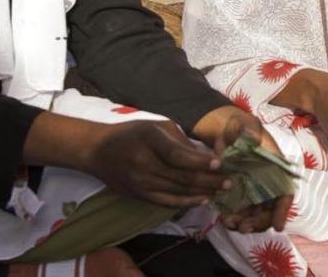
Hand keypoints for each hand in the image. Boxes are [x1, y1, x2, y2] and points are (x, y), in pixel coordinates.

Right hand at [81, 119, 230, 207]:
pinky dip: (187, 202)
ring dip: (202, 191)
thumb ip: (179, 141)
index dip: (199, 161)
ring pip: (177, 191)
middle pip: (181, 176)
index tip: (219, 164)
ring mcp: (140, 183)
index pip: (176, 155)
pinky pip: (167, 201)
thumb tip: (204, 156)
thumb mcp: (155, 126)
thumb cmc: (131, 133)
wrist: (97, 151)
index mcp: (148, 140)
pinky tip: (203, 200)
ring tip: (222, 190)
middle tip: (230, 181)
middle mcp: (143, 163)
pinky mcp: (139, 195)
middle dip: (208, 180)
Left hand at [191, 105, 293, 232]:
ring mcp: (255, 190)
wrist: (226, 131)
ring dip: (244, 223)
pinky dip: (234, 218)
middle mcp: (269, 183)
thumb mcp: (246, 123)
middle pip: (269, 210)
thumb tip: (253, 137)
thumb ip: (250, 129)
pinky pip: (241, 211)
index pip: (285, 193)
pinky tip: (223, 219)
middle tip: (243, 227)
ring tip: (229, 223)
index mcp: (276, 169)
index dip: (283, 211)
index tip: (278, 226)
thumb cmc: (242, 126)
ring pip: (255, 214)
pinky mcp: (240, 193)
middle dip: (258, 222)